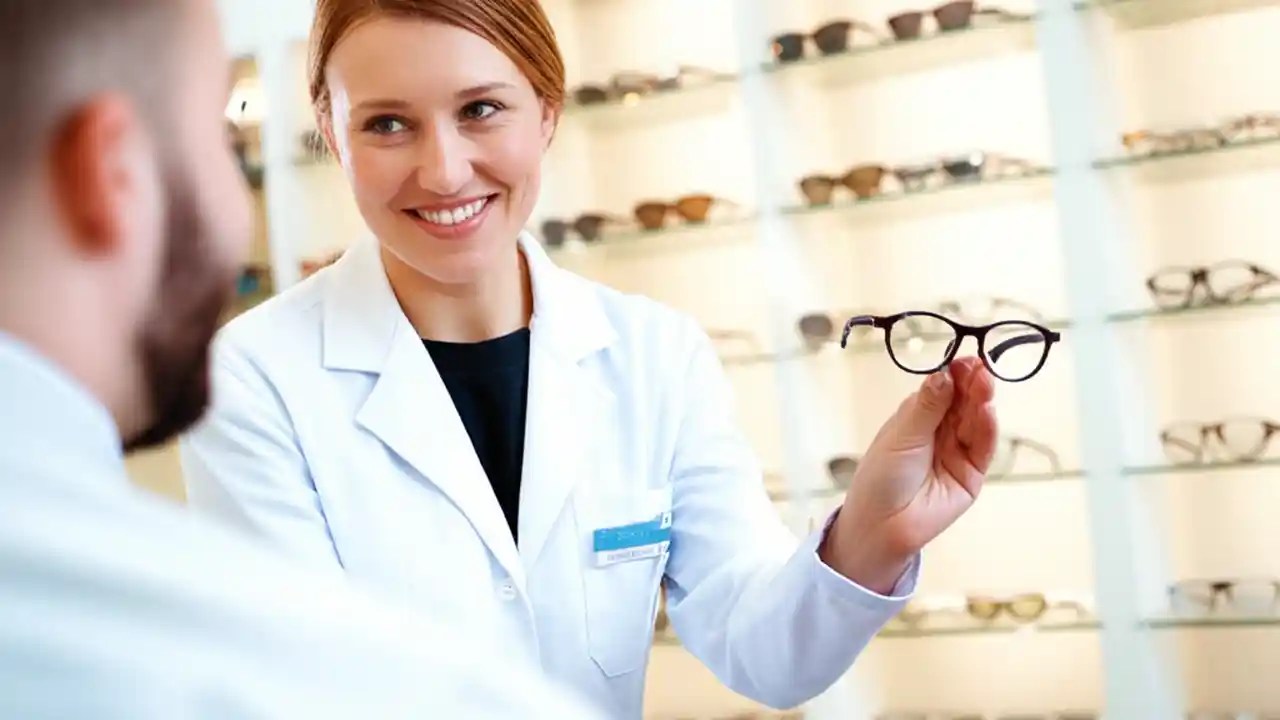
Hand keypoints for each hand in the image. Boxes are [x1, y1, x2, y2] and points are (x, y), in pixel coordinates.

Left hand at [819, 356, 997, 593]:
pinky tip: (988, 412)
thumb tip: (944, 374)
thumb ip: (926, 406)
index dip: (956, 374)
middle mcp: (941, 430)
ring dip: (983, 402)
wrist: (881, 524)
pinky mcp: (971, 474)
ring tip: (986, 383)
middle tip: (981, 367)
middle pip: (964, 401)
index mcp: (919, 416)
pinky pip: (983, 448)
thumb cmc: (881, 477)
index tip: (967, 359)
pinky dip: (988, 429)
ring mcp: (958, 451)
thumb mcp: (901, 435)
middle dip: (973, 384)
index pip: (944, 388)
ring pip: (976, 421)